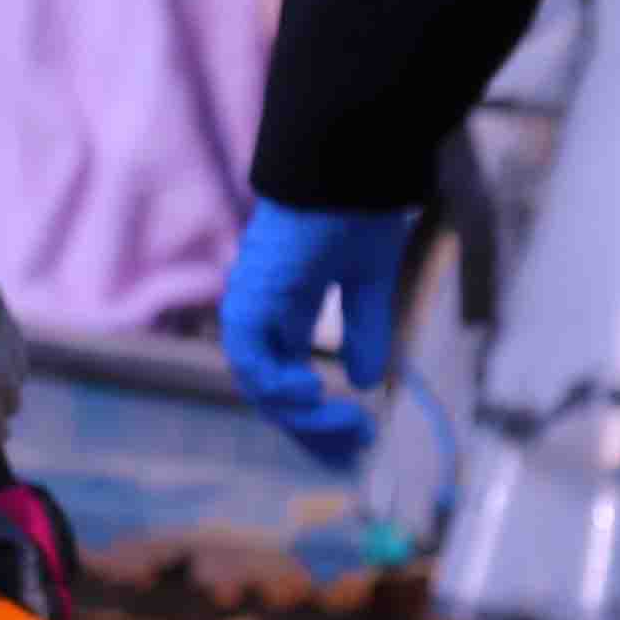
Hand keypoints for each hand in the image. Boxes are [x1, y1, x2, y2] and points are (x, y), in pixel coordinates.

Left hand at [220, 200, 411, 470]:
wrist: (344, 168)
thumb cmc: (357, 212)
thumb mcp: (370, 283)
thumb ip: (365, 330)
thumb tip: (364, 380)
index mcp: (286, 309)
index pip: (289, 379)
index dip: (318, 417)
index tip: (357, 441)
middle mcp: (262, 313)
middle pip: (273, 391)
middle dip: (311, 428)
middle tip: (353, 450)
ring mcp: (252, 305)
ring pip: (259, 382)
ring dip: (299, 413)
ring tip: (343, 424)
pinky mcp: (249, 296)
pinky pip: (252, 356)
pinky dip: (278, 382)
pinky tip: (313, 391)